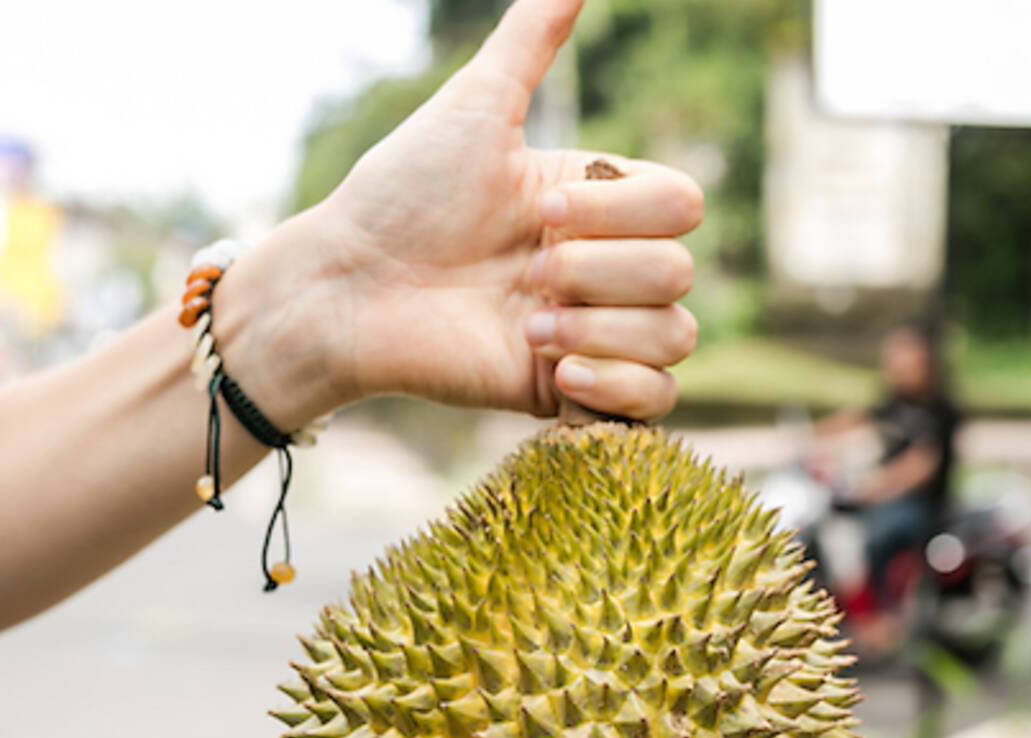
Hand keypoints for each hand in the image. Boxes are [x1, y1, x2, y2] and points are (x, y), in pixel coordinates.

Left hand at [252, 0, 703, 425]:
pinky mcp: (569, 393)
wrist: (349, 289)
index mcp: (597, 203)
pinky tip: (557, 370)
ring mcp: (592, 332)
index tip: (536, 210)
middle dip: (597, 271)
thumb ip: (530, 41)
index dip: (618, 212)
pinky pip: (655, 403)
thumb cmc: (401, 194)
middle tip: (522, 270)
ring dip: (601, 328)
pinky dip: (618, 385)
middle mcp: (604, 267)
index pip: (681, 205)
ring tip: (525, 327)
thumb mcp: (475, 108)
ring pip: (676, 336)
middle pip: (679, 271)